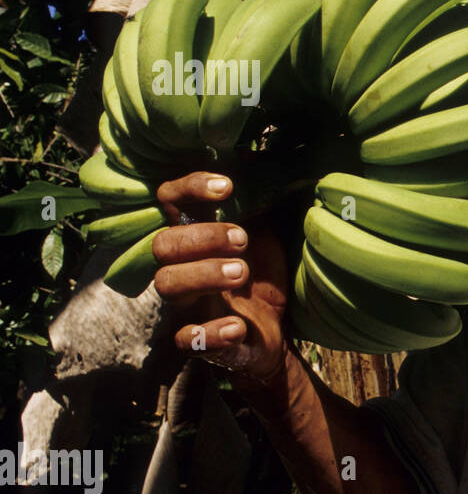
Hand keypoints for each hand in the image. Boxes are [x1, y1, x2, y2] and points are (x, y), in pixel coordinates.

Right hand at [152, 172, 289, 382]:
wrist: (279, 332)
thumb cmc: (263, 276)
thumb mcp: (266, 234)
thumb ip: (256, 201)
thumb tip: (253, 151)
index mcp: (195, 238)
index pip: (170, 202)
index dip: (189, 188)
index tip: (226, 186)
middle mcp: (182, 268)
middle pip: (162, 245)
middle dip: (201, 237)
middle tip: (241, 239)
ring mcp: (189, 305)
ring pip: (167, 285)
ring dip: (203, 274)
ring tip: (241, 272)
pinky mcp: (202, 342)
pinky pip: (187, 340)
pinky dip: (209, 335)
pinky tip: (237, 327)